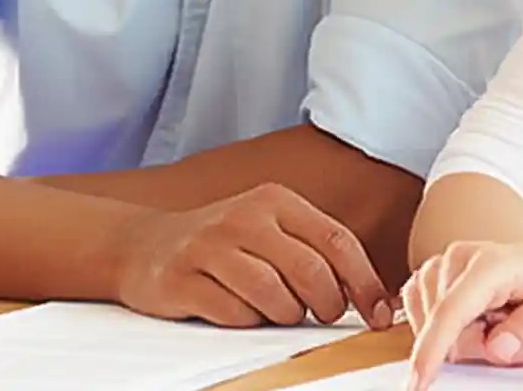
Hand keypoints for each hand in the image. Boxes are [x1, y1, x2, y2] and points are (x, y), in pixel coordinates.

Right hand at [112, 183, 393, 329]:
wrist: (143, 245)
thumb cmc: (224, 245)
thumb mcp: (271, 230)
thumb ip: (316, 251)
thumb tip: (375, 295)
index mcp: (276, 201)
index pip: (338, 241)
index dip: (365, 283)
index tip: (379, 315)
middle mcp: (245, 217)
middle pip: (312, 273)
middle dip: (327, 306)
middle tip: (320, 315)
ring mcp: (210, 247)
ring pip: (276, 298)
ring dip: (285, 315)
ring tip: (276, 310)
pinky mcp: (182, 280)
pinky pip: (235, 315)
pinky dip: (247, 322)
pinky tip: (238, 310)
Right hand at [403, 241, 522, 389]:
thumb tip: (499, 348)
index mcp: (490, 262)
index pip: (452, 310)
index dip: (432, 348)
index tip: (420, 381)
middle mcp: (457, 258)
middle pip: (445, 329)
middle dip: (476, 345)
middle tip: (510, 332)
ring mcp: (437, 266)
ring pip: (431, 328)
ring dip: (464, 338)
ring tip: (495, 320)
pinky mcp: (426, 278)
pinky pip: (422, 321)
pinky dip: (446, 332)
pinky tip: (473, 320)